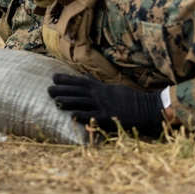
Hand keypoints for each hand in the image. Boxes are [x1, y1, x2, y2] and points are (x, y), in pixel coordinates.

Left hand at [47, 73, 163, 134]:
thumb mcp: (112, 88)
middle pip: (78, 91)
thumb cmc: (129, 99)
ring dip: (68, 101)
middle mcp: (100, 95)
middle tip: (47, 89)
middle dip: (62, 90)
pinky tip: (72, 116)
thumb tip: (84, 76)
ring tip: (55, 101)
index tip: (53, 77)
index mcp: (101, 88)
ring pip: (82, 102)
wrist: (147, 108)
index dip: (66, 79)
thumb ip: (97, 83)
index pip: (80, 81)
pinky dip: (82, 115)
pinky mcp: (109, 118)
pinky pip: (94, 116)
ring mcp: (104, 106)